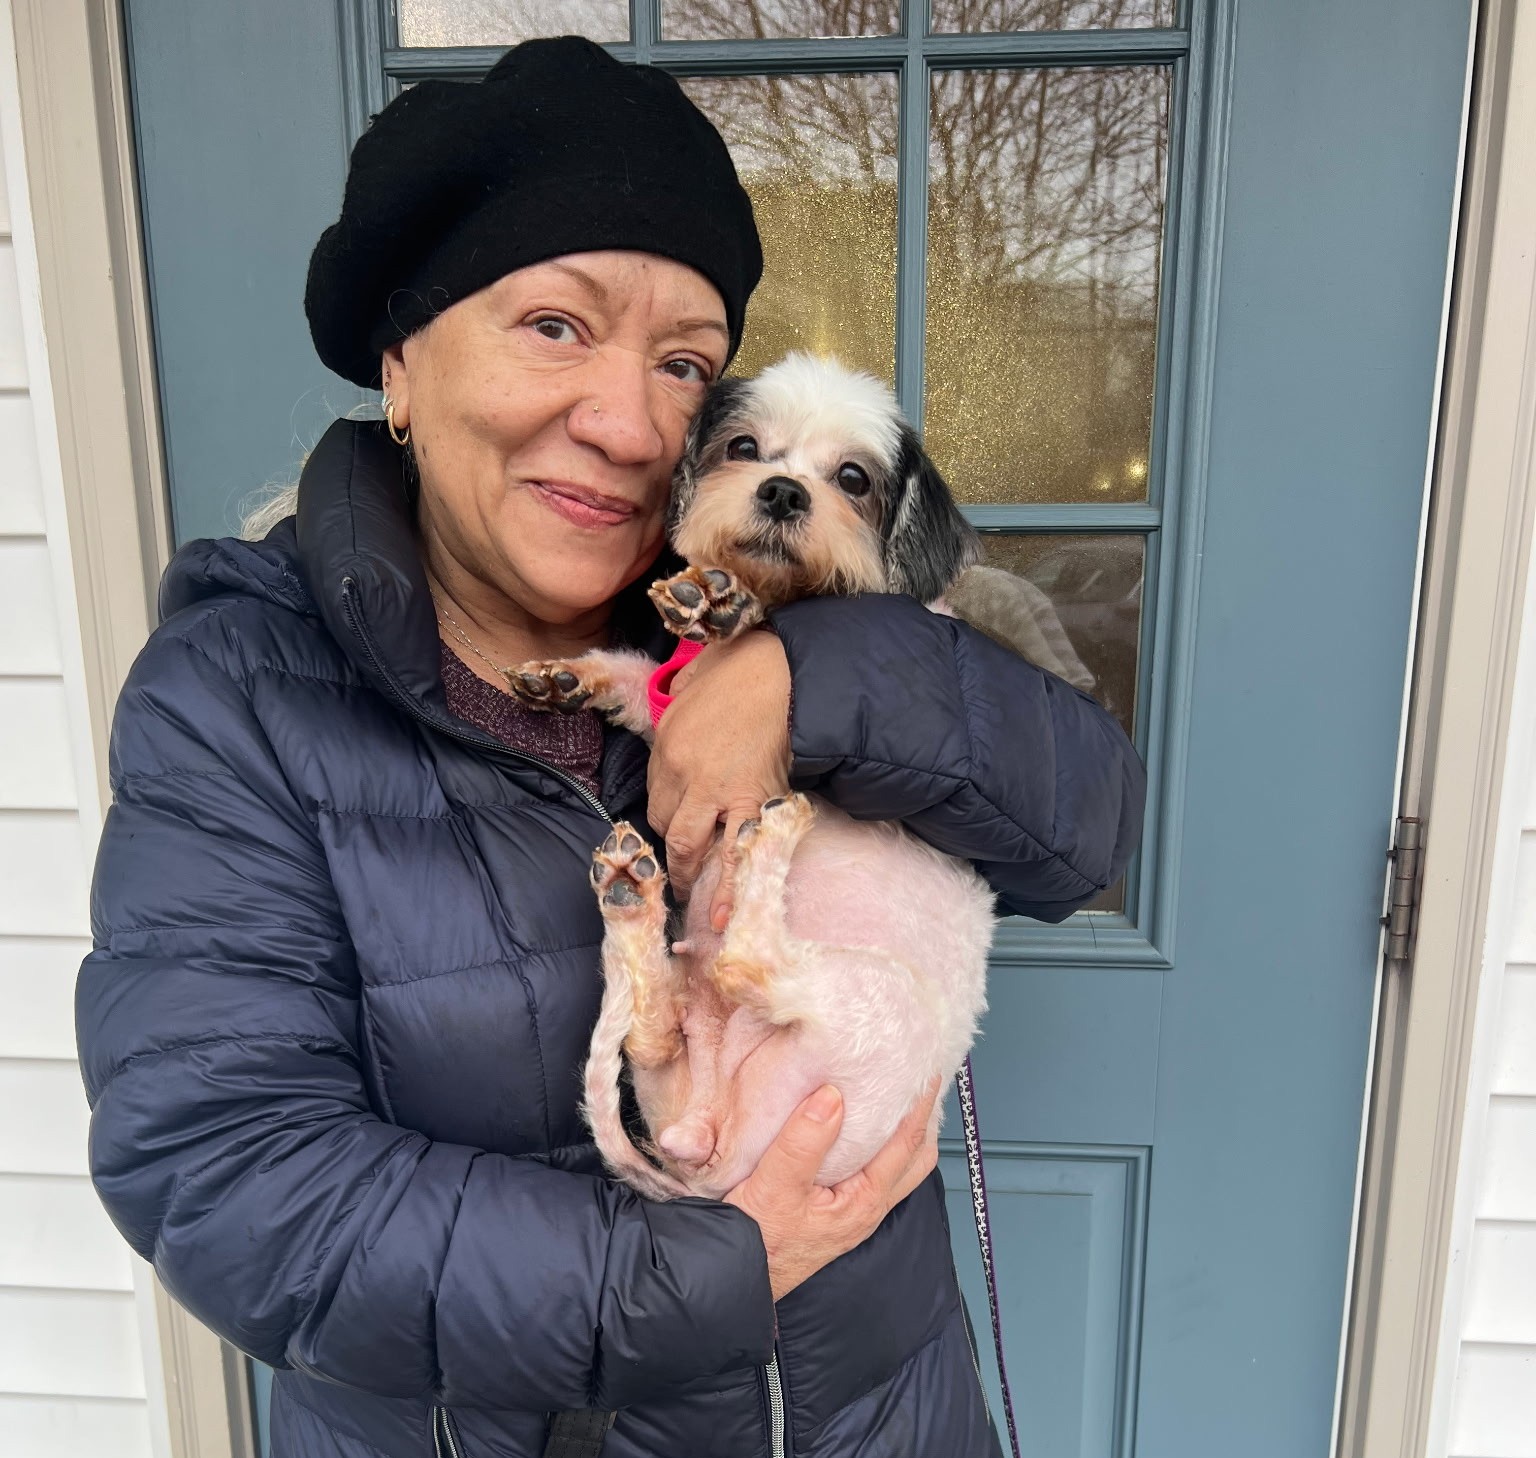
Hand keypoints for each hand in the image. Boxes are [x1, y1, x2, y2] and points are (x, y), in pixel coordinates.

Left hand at [647, 630, 791, 926]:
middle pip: (666, 824)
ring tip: (694, 899)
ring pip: (688, 844)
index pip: (657, 795)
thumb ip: (680, 702)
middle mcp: (681, 773)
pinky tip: (723, 916)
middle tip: (686, 867)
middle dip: (675, 848)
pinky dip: (729, 885)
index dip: (669, 813)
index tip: (680, 824)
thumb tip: (682, 702)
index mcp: (666, 744)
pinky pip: (735, 850)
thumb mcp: (692, 680)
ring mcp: (715, 791)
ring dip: (689, 874)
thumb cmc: (740, 664)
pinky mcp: (752, 801)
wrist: (782, 668)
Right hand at [725, 1080, 941, 1302]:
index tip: (926, 1072)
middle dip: (922, 1122)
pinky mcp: (837, 1211)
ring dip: (901, 1135)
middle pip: (914, 1159)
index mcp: (865, 1200)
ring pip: (895, 1167)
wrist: (735, 1279)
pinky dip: (875, 1145)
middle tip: (919, 1084)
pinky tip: (856, 1128)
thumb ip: (803, 1141)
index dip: (919, 1106)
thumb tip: (832, 1097)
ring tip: (894, 1100)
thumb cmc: (758, 1240)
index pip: (906, 1144)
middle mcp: (868, 1207)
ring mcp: (854, 1211)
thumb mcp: (775, 1185)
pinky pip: (870, 1171)